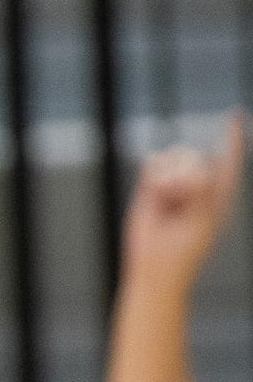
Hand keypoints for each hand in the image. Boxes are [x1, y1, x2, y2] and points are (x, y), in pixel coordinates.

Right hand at [122, 111, 243, 296]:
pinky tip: (156, 194)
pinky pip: (153, 165)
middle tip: (184, 201)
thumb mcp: (204, 218)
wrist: (153, 266)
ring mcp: (172, 183)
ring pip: (176, 160)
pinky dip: (154, 177)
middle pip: (199, 159)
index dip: (231, 138)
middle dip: (191, 177)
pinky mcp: (149, 186)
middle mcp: (197, 185)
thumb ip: (202, 189)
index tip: (233, 115)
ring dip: (171, 181)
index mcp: (218, 194)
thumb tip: (186, 166)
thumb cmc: (184, 249)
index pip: (228, 160)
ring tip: (169, 202)